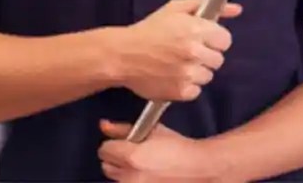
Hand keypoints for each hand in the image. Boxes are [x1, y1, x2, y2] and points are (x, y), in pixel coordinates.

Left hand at [98, 119, 225, 181]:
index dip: (113, 144)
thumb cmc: (177, 147)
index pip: (104, 150)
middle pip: (106, 167)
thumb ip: (124, 129)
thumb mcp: (152, 131)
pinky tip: (146, 176)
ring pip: (116, 180)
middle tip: (132, 156)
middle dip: (116, 160)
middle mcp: (130, 177)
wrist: (199, 168)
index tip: (123, 144)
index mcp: (131, 157)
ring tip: (140, 168)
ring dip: (123, 173)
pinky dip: (133, 180)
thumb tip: (103, 124)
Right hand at [114, 0, 240, 101]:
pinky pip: (196, 90)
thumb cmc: (149, 30)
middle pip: (218, 59)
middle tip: (186, 51)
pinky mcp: (181, 92)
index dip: (214, 39)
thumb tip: (237, 9)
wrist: (123, 55)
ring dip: (196, 71)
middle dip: (205, 55)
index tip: (202, 39)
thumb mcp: (175, 10)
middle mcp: (194, 52)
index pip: (225, 40)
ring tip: (177, 64)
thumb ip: (205, 6)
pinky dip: (187, 85)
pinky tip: (172, 75)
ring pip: (208, 76)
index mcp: (195, 29)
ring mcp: (188, 74)